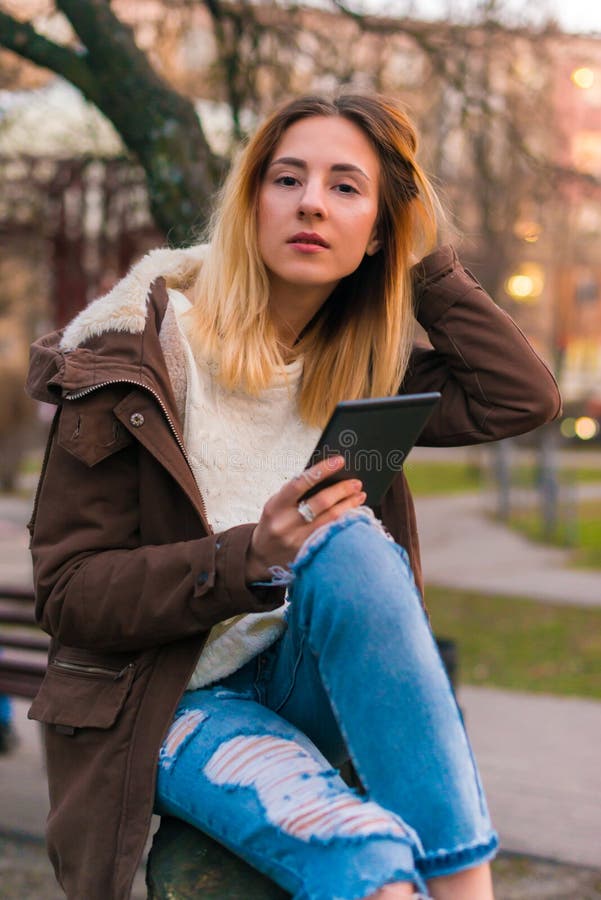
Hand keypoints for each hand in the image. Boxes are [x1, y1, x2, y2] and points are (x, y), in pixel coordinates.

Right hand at [246, 456, 365, 582]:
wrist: (261, 556)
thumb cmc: (274, 523)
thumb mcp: (277, 506)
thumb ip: (296, 493)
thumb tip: (326, 476)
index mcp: (275, 507)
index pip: (300, 483)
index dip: (321, 470)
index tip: (339, 461)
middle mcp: (285, 524)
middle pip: (321, 502)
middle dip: (342, 490)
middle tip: (356, 483)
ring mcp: (297, 541)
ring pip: (330, 519)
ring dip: (349, 505)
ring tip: (359, 496)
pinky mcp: (308, 553)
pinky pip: (331, 534)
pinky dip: (345, 522)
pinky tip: (354, 515)